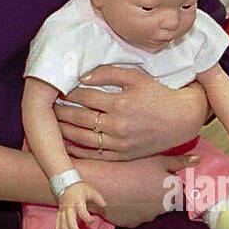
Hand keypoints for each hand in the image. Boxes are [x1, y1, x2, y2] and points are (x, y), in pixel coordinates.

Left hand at [56, 64, 204, 159]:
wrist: (181, 119)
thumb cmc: (158, 94)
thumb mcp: (135, 76)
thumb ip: (108, 73)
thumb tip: (82, 76)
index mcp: (119, 103)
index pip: (84, 97)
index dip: (68, 93)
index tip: (57, 89)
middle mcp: (117, 125)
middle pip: (79, 119)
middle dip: (61, 112)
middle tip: (48, 107)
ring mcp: (119, 143)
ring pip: (83, 138)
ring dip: (64, 131)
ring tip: (52, 124)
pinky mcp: (122, 155)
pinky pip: (94, 155)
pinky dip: (77, 150)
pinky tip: (65, 144)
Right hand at [56, 181, 105, 228]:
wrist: (65, 180)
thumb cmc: (78, 186)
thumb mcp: (90, 190)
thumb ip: (98, 198)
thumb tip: (105, 205)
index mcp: (78, 202)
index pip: (83, 213)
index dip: (88, 219)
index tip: (93, 221)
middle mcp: (69, 207)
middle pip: (70, 221)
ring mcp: (63, 209)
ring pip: (63, 223)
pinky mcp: (59, 209)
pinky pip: (57, 219)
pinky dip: (57, 226)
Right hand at [84, 152, 200, 227]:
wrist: (101, 185)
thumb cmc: (131, 167)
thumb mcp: (157, 159)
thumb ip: (178, 162)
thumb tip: (198, 160)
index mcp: (172, 193)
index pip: (180, 191)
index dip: (170, 183)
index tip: (159, 176)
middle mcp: (162, 209)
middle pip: (165, 201)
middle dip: (157, 192)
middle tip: (142, 178)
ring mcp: (146, 218)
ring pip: (149, 209)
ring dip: (144, 201)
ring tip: (130, 186)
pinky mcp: (130, 223)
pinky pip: (135, 215)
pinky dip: (131, 208)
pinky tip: (122, 197)